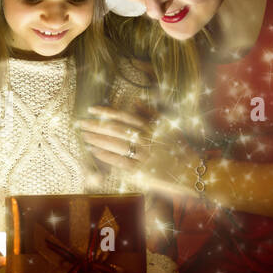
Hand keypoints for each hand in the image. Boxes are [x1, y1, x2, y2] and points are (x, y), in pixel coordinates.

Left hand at [79, 105, 200, 195]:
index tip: (91, 109)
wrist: (192, 170)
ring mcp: (144, 155)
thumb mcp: (168, 125)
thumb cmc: (179, 147)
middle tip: (80, 123)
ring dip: (98, 140)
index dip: (106, 112)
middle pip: (115, 130)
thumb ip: (151, 113)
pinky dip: (107, 156)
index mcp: (151, 126)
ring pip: (116, 145)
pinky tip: (95, 152)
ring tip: (85, 136)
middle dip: (96, 126)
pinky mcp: (143, 171)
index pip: (124, 116)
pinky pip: (121, 162)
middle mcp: (146, 139)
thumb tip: (136, 100)